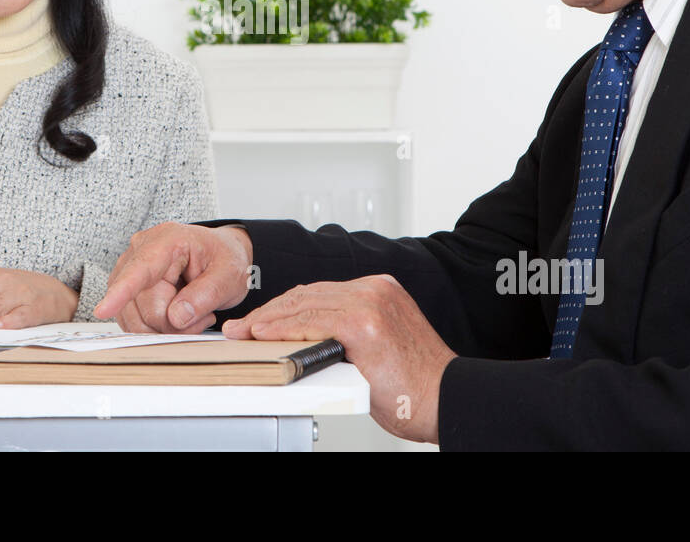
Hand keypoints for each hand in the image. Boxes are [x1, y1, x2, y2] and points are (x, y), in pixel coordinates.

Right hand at [94, 221, 252, 332]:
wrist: (219, 255)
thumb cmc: (223, 259)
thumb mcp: (229, 275)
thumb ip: (205, 294)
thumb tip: (176, 317)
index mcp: (168, 240)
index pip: (140, 269)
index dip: (121, 292)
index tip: (102, 310)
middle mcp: (141, 250)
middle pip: (142, 304)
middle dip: (171, 323)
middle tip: (203, 317)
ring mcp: (129, 268)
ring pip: (132, 316)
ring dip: (163, 328)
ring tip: (193, 316)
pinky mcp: (126, 286)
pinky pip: (131, 318)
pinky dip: (154, 327)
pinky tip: (177, 317)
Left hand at [223, 275, 456, 442]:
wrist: (446, 399)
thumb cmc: (415, 386)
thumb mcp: (377, 348)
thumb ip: (344, 335)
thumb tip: (303, 343)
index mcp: (379, 291)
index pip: (319, 292)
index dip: (285, 307)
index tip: (261, 320)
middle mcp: (375, 289)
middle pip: (308, 294)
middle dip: (270, 311)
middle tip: (243, 327)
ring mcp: (370, 302)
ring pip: (304, 305)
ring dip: (269, 320)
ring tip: (245, 332)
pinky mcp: (364, 323)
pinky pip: (311, 321)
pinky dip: (283, 328)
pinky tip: (263, 335)